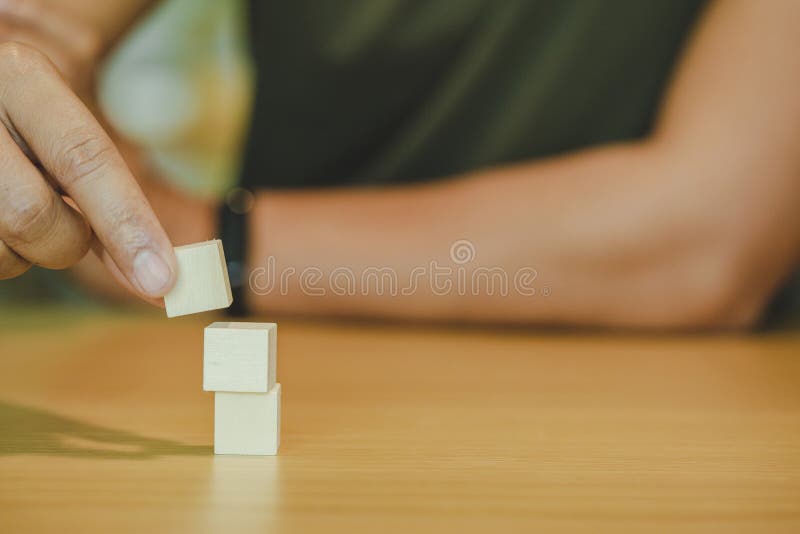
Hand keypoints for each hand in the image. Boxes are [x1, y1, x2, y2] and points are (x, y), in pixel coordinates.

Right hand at [0, 41, 176, 298]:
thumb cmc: (24, 127)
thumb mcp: (58, 127)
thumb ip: (104, 192)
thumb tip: (158, 274)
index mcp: (20, 76)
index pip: (83, 157)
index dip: (127, 223)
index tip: (162, 279)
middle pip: (31, 214)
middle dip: (66, 243)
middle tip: (72, 234)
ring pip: (0, 249)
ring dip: (27, 253)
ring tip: (18, 209)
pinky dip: (4, 255)